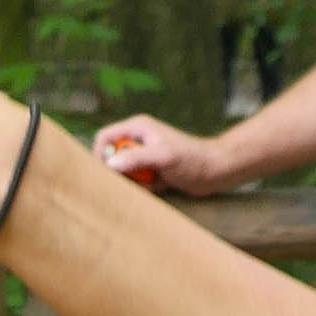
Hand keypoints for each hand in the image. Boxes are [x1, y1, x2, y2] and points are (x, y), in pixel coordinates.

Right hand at [92, 114, 226, 194]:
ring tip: (151, 183)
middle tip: (134, 181)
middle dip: (119, 172)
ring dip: (133, 182)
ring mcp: (144, 155)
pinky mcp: (151, 169)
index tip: (106, 174)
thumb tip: (110, 164)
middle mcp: (138, 139)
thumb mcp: (163, 156)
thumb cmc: (192, 158)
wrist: (215, 171)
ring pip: (123, 172)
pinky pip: (136, 181)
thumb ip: (136, 158)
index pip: (104, 137)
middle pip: (112, 156)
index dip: (100, 155)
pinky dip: (143, 187)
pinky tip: (159, 187)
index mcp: (137, 127)